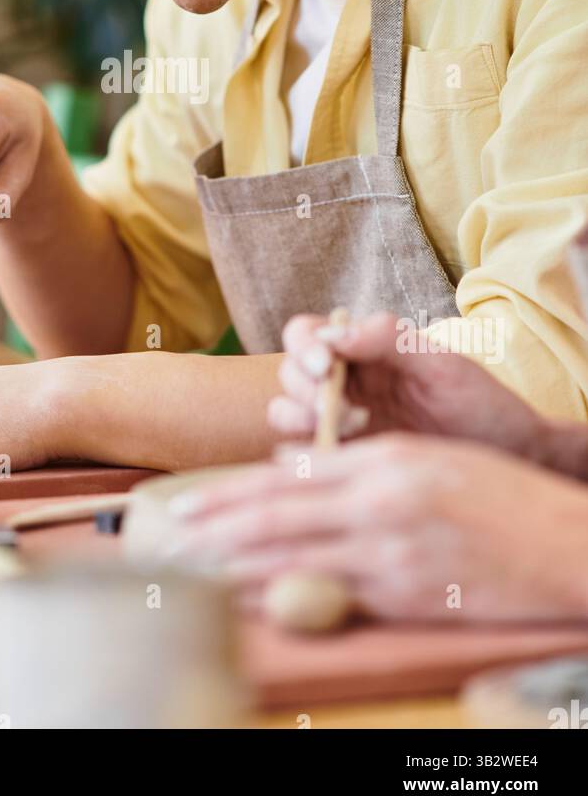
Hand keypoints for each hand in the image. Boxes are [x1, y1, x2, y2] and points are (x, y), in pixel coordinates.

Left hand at [167, 436, 587, 621]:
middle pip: (278, 513)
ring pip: (295, 557)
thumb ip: (359, 465)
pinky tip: (258, 604)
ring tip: (195, 571)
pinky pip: (334, 596)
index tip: (190, 502)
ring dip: (238, 566)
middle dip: (217, 526)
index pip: (289, 475)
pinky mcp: (407, 594)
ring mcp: (391, 549)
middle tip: (173, 537)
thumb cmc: (496, 495)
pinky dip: (289, 599)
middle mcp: (378, 499)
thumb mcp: (425, 459)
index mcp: (382, 458)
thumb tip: (294, 473)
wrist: (559, 540)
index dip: (232, 490)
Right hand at [272, 310, 546, 460]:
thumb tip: (334, 335)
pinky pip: (305, 456)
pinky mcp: (344, 462)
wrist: (509, 460)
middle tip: (342, 407)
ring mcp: (339, 424)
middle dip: (303, 387)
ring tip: (345, 430)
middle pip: (289, 374)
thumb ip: (389, 340)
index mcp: (360, 350)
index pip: (306, 334)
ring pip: (286, 413)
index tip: (324, 365)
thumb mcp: (441, 363)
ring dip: (299, 418)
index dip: (303, 346)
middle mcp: (343, 383)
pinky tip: (340, 459)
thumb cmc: (480, 403)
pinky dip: (307, 455)